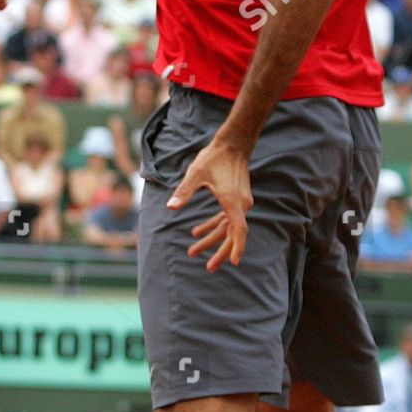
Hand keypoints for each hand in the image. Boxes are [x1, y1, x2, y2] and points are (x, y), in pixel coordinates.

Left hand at [168, 139, 252, 270]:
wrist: (232, 144)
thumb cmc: (214, 157)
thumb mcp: (196, 173)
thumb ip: (184, 192)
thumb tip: (170, 207)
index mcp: (233, 201)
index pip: (238, 229)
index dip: (236, 246)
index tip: (235, 262)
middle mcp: (240, 204)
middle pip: (233, 234)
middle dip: (220, 251)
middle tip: (208, 267)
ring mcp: (239, 202)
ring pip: (227, 228)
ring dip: (211, 239)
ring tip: (192, 251)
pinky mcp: (235, 199)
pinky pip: (225, 219)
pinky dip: (212, 227)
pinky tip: (197, 233)